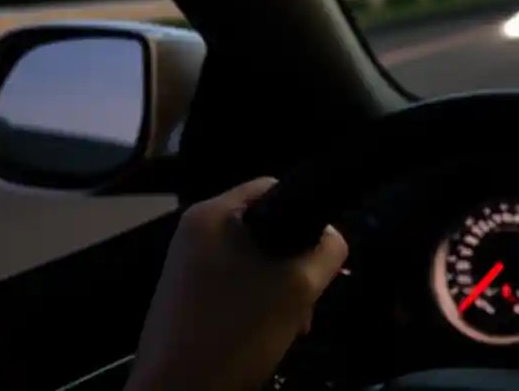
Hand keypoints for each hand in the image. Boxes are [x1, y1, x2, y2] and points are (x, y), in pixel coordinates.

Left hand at [125, 177, 348, 390]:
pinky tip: (267, 330)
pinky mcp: (186, 294)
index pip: (275, 188)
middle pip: (266, 227)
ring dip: (280, 287)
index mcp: (212, 214)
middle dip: (295, 263)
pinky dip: (257, 301)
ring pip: (253, 259)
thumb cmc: (236, 330)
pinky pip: (234, 282)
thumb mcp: (298, 287)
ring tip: (291, 322)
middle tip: (309, 298)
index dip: (309, 215)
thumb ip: (327, 252)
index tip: (322, 254)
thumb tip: (332, 238)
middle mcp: (194, 231)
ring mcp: (186, 264)